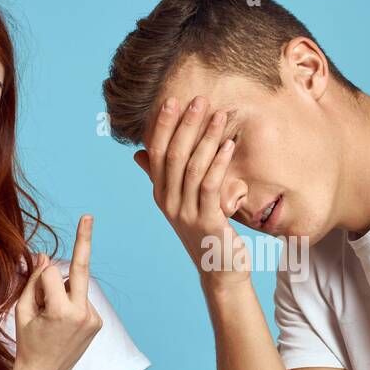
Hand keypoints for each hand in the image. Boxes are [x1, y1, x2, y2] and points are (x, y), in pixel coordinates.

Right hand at [11, 215, 102, 369]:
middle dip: (84, 241)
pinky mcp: (98, 321)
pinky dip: (70, 302)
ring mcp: (93, 318)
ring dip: (62, 292)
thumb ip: (34, 281)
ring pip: (75, 286)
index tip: (34, 276)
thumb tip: (44, 255)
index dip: (38, 279)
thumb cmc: (29, 343)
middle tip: (88, 216)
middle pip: (81, 269)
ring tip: (52, 320)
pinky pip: (81, 298)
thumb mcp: (24, 311)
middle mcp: (82, 313)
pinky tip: (63, 323)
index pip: (50, 274)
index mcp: (61, 311)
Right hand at [132, 95, 251, 293]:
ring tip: (220, 116)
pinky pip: (210, 186)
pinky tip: (229, 145)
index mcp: (161, 194)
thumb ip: (163, 178)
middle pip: (173, 156)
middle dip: (186, 125)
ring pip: (193, 167)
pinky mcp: (207, 222)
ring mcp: (186, 214)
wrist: (220, 269)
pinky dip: (219, 162)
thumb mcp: (182, 203)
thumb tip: (140, 154)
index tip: (172, 100)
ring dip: (207, 138)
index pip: (156, 153)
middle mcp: (169, 203)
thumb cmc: (205, 232)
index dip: (162, 126)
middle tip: (199, 100)